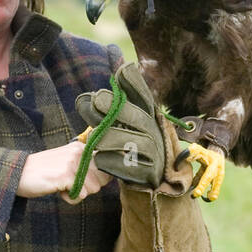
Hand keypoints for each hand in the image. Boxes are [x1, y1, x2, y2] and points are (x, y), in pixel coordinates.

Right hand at [18, 141, 111, 202]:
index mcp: (80, 148)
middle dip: (87, 188)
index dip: (97, 179)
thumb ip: (85, 166)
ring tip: (61, 185)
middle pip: (100, 181)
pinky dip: (70, 199)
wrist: (18, 173)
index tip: (82, 180)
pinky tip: (57, 190)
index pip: (105, 166)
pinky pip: (80, 196)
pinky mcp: (66, 175)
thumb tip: (107, 178)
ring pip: (92, 190)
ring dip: (77, 194)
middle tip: (68, 184)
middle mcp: (79, 153)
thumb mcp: (66, 162)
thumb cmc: (43, 171)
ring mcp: (73, 163)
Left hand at [75, 62, 165, 186]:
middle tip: (96, 99)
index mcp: (151, 117)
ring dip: (113, 137)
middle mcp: (156, 132)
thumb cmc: (140, 145)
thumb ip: (119, 105)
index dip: (135, 84)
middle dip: (117, 108)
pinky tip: (99, 159)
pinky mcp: (149, 174)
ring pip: (135, 143)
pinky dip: (114, 164)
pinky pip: (131, 169)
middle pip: (138, 118)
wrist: (158, 180)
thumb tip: (105, 82)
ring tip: (93, 136)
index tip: (122, 71)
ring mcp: (155, 154)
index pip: (145, 97)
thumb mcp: (132, 122)